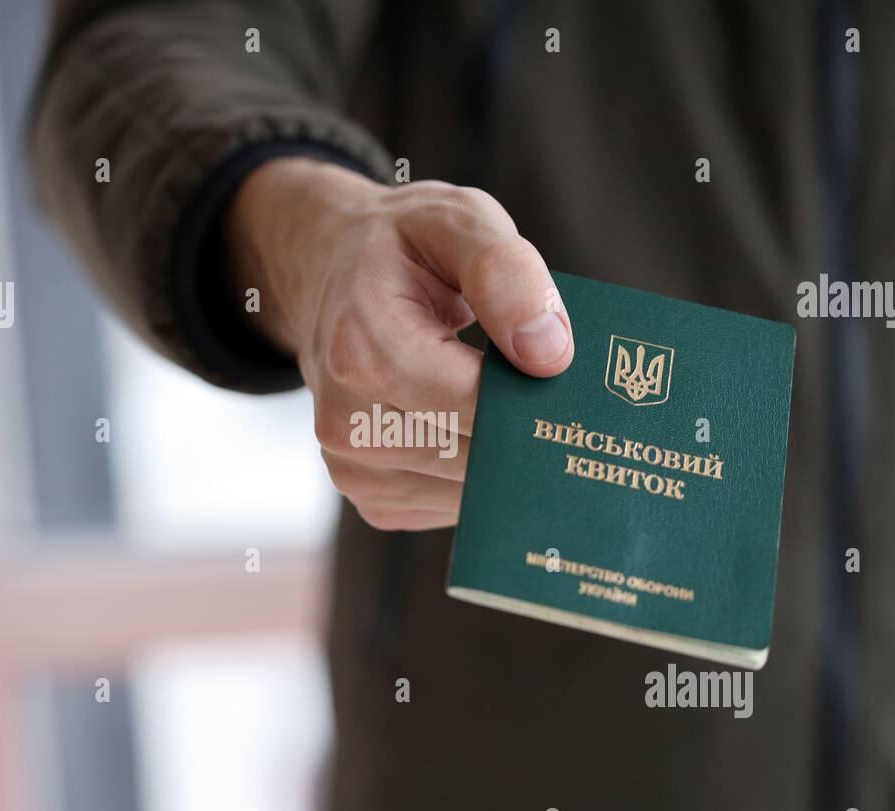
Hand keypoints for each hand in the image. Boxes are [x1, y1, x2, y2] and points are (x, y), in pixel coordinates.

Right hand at [226, 157, 572, 529]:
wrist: (330, 273)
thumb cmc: (401, 246)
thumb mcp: (456, 221)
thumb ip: (506, 273)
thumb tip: (550, 355)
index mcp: (363, 354)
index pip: (478, 406)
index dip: (533, 392)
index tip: (564, 369)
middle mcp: (347, 425)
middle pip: (478, 457)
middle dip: (525, 428)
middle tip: (552, 388)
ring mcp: (354, 470)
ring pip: (472, 490)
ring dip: (504, 452)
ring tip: (501, 397)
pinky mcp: (373, 500)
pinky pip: (453, 504)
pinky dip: (477, 471)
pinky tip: (472, 425)